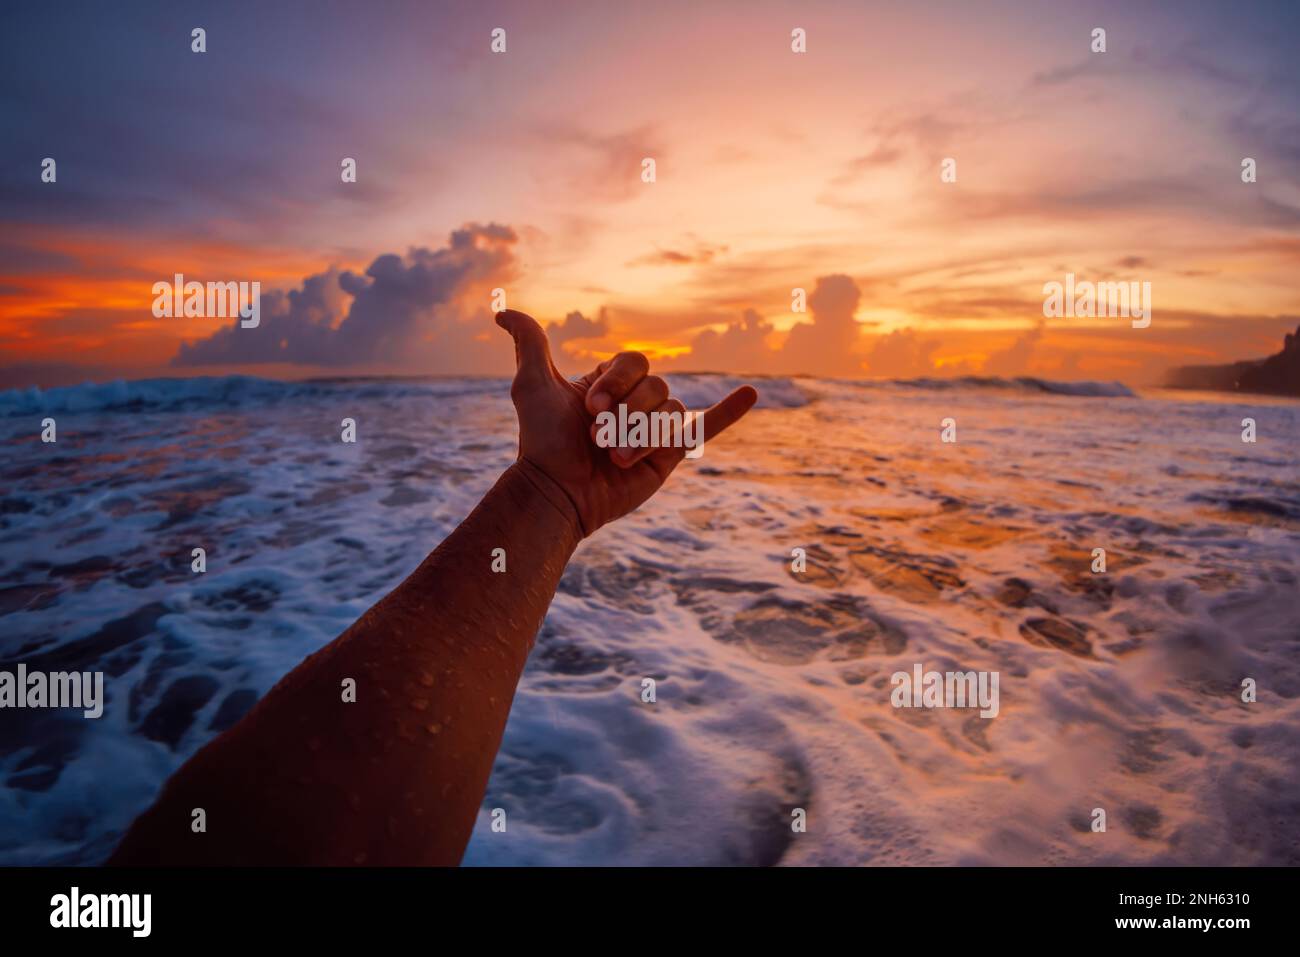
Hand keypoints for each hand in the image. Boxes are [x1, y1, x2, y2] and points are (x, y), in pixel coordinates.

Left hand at [496, 309, 757, 535]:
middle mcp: (634, 402)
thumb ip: (530, 345)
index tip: (589, 407)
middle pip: (657, 387)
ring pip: (671, 413)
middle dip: (627, 413)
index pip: (636, 362)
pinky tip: (751, 393)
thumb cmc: (542, 442)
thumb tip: (503, 312)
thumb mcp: (532, 385)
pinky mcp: (670, 456)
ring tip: (614, 459)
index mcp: (610, 383)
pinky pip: (706, 427)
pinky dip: (729, 412)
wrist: (557, 492)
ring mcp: (654, 429)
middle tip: (598, 438)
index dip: (617, 382)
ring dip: (641, 436)